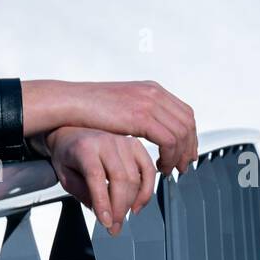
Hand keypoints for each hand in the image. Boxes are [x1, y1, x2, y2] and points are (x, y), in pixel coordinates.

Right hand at [21, 80, 198, 177]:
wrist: (70, 102)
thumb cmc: (88, 107)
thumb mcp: (122, 104)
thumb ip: (138, 111)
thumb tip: (150, 125)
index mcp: (151, 88)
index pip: (184, 112)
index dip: (189, 136)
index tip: (184, 153)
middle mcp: (154, 93)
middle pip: (188, 122)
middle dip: (189, 147)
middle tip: (182, 166)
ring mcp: (149, 103)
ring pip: (181, 134)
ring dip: (179, 156)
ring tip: (169, 170)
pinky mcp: (141, 116)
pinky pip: (169, 141)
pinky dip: (169, 157)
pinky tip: (158, 166)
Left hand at [43, 127, 157, 235]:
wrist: (72, 131)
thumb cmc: (67, 154)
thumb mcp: (64, 175)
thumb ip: (81, 192)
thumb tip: (103, 211)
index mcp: (84, 147)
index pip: (96, 176)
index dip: (103, 202)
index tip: (106, 222)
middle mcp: (106, 141)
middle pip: (120, 179)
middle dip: (119, 208)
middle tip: (114, 227)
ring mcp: (123, 141)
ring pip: (135, 177)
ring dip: (131, 203)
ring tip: (122, 218)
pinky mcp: (135, 145)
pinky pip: (148, 170)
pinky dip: (147, 190)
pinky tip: (138, 204)